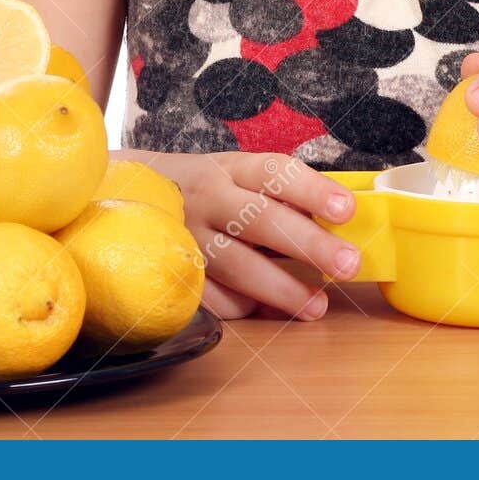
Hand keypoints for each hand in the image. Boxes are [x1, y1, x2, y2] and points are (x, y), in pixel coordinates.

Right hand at [135, 151, 359, 320]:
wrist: (130, 193)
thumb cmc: (206, 188)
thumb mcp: (238, 175)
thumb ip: (280, 197)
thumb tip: (336, 223)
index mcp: (231, 168)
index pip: (275, 172)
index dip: (313, 190)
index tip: (347, 209)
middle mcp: (209, 199)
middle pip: (261, 220)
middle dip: (308, 244)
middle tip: (348, 264)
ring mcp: (188, 236)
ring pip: (237, 264)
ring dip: (282, 288)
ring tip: (318, 305)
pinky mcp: (172, 271)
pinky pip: (211, 296)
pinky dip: (244, 305)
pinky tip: (273, 310)